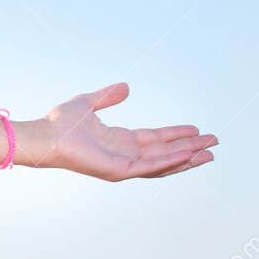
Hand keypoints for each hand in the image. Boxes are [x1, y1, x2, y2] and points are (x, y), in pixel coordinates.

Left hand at [26, 82, 216, 179]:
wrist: (45, 136)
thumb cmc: (59, 123)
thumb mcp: (88, 103)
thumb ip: (108, 96)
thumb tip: (126, 86)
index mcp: (118, 140)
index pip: (155, 139)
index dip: (176, 134)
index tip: (197, 129)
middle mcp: (123, 154)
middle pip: (165, 152)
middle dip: (190, 148)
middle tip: (214, 142)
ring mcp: (122, 165)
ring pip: (163, 163)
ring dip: (187, 157)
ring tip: (209, 153)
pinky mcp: (119, 171)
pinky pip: (151, 167)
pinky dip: (171, 161)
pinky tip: (188, 154)